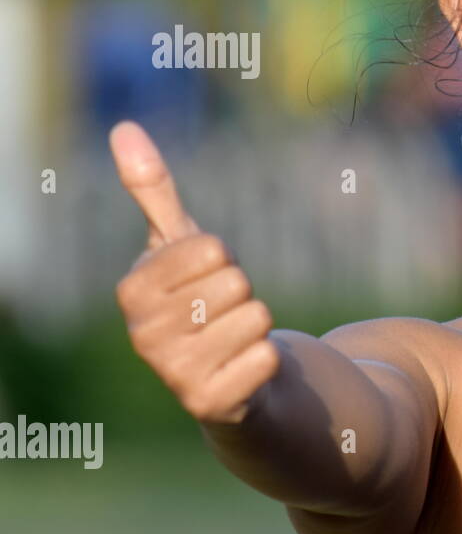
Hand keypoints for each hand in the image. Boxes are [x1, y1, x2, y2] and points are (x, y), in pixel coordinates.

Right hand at [111, 121, 278, 422]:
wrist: (232, 380)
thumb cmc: (203, 302)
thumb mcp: (180, 247)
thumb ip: (153, 191)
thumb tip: (123, 128)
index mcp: (132, 291)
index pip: (212, 247)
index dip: (224, 260)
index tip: (209, 280)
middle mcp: (143, 335)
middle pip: (235, 281)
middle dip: (242, 293)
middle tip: (226, 316)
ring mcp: (174, 374)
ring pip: (256, 316)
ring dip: (256, 327)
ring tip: (234, 344)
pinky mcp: (211, 405)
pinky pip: (267, 357)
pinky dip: (267, 361)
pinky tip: (245, 373)